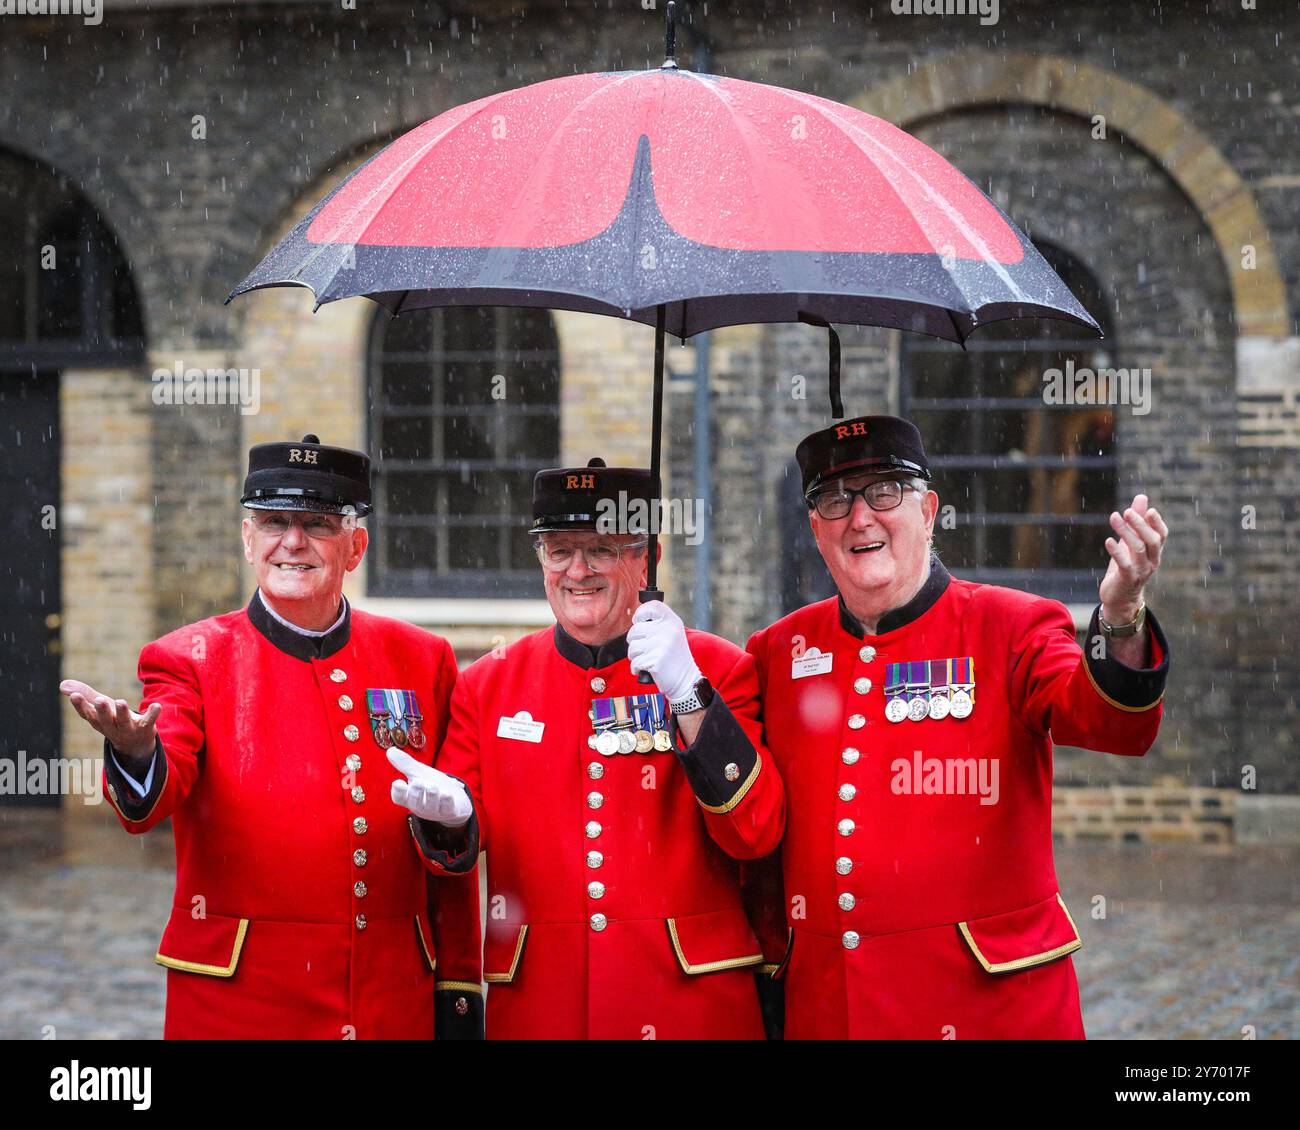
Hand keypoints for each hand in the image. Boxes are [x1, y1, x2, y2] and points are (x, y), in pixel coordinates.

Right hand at [60, 679, 159, 759]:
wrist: (135, 744)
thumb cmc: (114, 720)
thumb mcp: (100, 709)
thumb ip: (85, 695)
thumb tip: (62, 684)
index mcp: (99, 721)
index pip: (87, 715)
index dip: (81, 706)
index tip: (75, 695)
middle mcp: (112, 727)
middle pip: (105, 720)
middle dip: (102, 711)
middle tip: (100, 700)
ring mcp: (128, 729)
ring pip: (124, 722)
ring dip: (122, 713)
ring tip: (121, 702)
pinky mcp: (145, 728)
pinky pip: (149, 722)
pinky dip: (152, 714)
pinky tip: (156, 706)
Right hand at [387, 749, 471, 826]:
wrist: (456, 799)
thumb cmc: (433, 785)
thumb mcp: (419, 773)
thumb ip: (406, 764)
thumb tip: (390, 750)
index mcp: (410, 797)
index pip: (399, 798)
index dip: (398, 792)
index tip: (397, 782)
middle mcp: (421, 806)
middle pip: (415, 803)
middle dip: (416, 793)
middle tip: (418, 782)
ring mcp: (435, 811)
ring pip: (431, 806)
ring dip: (431, 796)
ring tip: (432, 786)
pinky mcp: (450, 811)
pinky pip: (448, 808)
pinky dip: (447, 801)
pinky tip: (447, 793)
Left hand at [627, 600, 700, 703]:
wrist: (685, 679)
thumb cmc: (673, 656)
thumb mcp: (672, 633)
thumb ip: (657, 623)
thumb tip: (634, 617)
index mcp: (672, 621)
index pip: (652, 606)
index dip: (640, 613)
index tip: (638, 621)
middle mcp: (668, 630)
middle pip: (635, 629)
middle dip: (634, 641)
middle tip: (645, 648)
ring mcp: (663, 645)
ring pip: (633, 646)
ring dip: (635, 656)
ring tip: (647, 659)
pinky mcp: (656, 660)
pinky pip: (635, 662)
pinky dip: (637, 668)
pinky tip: (647, 668)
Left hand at [1100, 493, 1167, 621]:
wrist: (1120, 598)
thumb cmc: (1126, 566)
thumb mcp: (1131, 542)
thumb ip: (1137, 521)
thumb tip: (1142, 496)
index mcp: (1154, 552)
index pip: (1162, 535)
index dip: (1157, 523)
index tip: (1149, 510)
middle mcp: (1151, 561)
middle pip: (1151, 540)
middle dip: (1140, 525)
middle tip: (1127, 511)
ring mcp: (1141, 571)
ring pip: (1137, 549)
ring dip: (1125, 532)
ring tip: (1113, 517)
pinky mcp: (1127, 579)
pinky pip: (1124, 564)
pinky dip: (1116, 551)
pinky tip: (1108, 540)